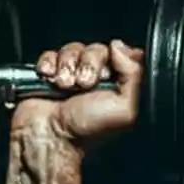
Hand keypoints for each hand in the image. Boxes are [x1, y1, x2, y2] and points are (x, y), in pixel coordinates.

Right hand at [9, 40, 145, 153]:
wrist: (50, 135)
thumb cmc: (86, 129)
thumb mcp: (125, 108)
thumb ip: (134, 76)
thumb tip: (122, 48)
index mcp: (117, 85)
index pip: (120, 54)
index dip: (112, 57)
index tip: (105, 73)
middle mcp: (95, 79)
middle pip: (96, 49)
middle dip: (89, 63)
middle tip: (84, 85)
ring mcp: (71, 75)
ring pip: (73, 49)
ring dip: (68, 66)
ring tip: (66, 87)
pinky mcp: (49, 74)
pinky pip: (50, 54)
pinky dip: (49, 64)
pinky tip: (51, 80)